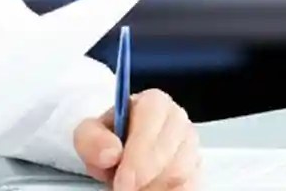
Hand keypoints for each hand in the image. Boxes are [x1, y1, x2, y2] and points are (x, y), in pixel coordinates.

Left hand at [73, 89, 199, 190]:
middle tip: (124, 190)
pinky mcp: (197, 169)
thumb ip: (92, 140)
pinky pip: (189, 187)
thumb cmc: (108, 141)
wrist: (119, 154)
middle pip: (171, 153)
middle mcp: (178, 120)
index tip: (123, 181)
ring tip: (134, 189)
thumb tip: (111, 153)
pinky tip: (150, 190)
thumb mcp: (89, 136)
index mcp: (154, 103)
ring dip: (154, 188)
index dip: (139, 154)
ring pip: (181, 174)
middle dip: (145, 178)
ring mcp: (191, 145)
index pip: (153, 120)